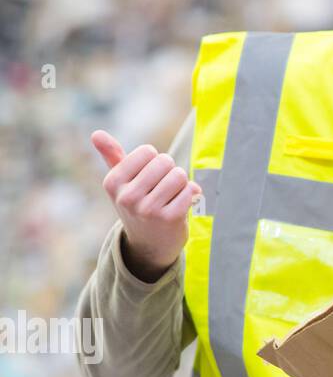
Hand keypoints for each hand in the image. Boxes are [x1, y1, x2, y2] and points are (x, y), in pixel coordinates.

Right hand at [91, 129, 202, 282]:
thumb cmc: (137, 204)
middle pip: (165, 161)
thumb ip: (112, 156)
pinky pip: (191, 190)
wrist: (149, 244)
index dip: (154, 161)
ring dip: (181, 184)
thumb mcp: (121, 182)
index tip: (147, 178)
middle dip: (169, 171)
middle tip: (161, 189)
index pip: (147, 151)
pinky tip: (181, 206)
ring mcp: (147, 209)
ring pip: (179, 175)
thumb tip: (96, 133)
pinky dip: (192, 194)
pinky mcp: (169, 218)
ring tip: (170, 197)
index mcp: (112, 182)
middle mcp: (127, 196)